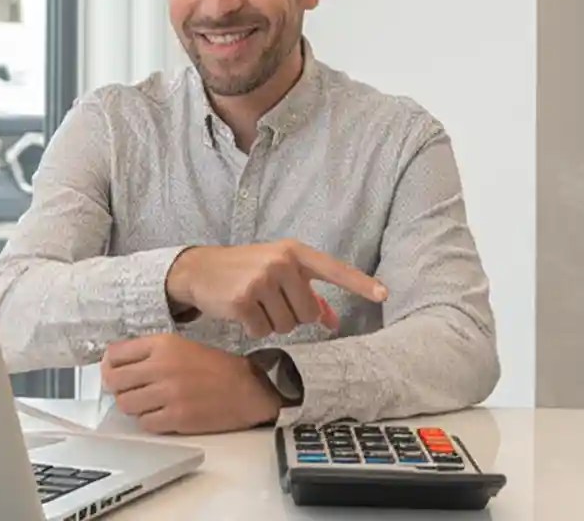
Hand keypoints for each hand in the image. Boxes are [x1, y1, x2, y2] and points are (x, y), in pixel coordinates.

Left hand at [100, 334, 282, 434]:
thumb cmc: (216, 368)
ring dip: (133, 406)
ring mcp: (168, 393)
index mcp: (162, 344)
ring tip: (147, 403)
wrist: (247, 390)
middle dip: (116, 387)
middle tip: (127, 390)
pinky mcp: (176, 417)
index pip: (114, 353)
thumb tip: (116, 364)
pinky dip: (149, 421)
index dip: (109, 364)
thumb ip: (150, 352)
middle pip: (114, 380)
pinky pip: (144, 423)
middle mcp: (161, 366)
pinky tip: (161, 414)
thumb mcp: (181, 345)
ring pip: (125, 404)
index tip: (113, 370)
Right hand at [165, 239, 386, 337]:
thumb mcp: (279, 274)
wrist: (200, 270)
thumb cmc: (245, 271)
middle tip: (270, 300)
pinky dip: (253, 328)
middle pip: (308, 314)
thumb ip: (309, 295)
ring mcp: (261, 280)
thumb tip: (332, 321)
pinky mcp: (242, 299)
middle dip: (292, 315)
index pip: (334, 270)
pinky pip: (263, 331)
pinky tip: (241, 311)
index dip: (360, 284)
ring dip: (271, 322)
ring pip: (287, 325)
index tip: (384, 294)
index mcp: (295, 253)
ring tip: (254, 303)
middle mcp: (281, 263)